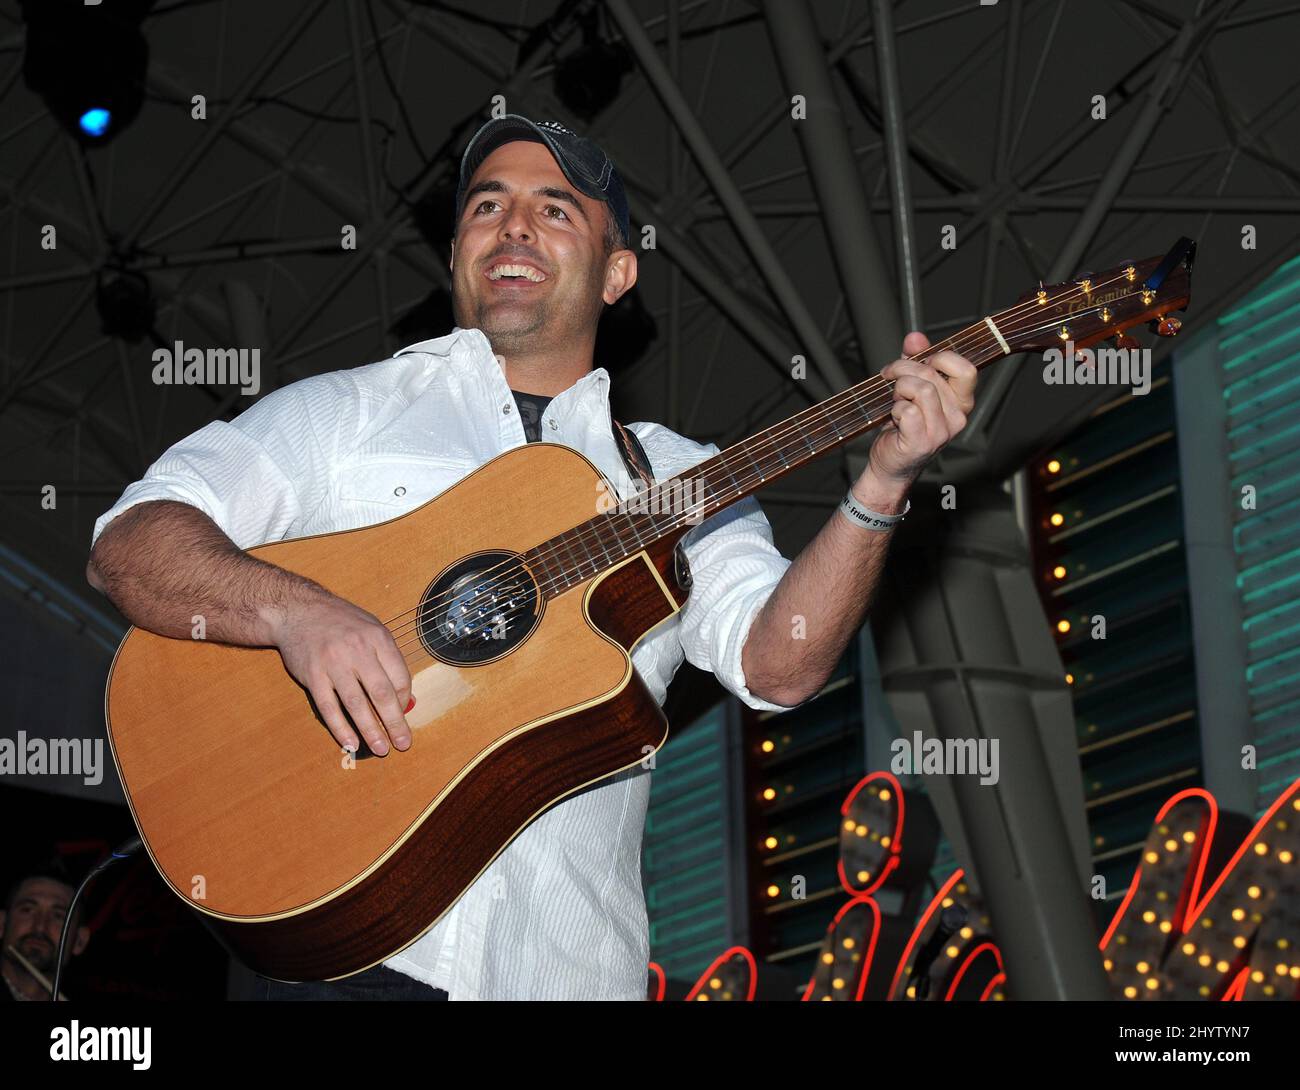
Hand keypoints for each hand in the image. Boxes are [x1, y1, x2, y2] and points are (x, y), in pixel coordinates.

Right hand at [270, 587, 413, 755]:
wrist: (298, 610)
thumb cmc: (340, 622)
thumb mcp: (370, 628)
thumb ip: (387, 659)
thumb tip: (404, 697)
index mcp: (377, 638)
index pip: (399, 676)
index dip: (404, 699)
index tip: (404, 711)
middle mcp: (357, 650)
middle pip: (381, 693)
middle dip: (395, 722)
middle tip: (403, 743)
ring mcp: (333, 663)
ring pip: (356, 703)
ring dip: (370, 730)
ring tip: (381, 748)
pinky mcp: (312, 675)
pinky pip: (328, 706)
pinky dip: (340, 727)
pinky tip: (350, 742)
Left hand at [866, 330, 977, 486]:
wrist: (891, 462)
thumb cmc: (903, 424)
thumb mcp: (910, 385)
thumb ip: (915, 359)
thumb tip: (915, 337)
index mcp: (961, 401)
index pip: (966, 369)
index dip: (940, 357)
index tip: (921, 360)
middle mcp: (957, 417)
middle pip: (932, 374)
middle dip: (903, 369)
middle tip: (890, 377)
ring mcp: (941, 431)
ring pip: (921, 389)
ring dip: (898, 389)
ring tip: (894, 398)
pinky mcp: (921, 442)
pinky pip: (907, 410)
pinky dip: (895, 409)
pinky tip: (894, 417)